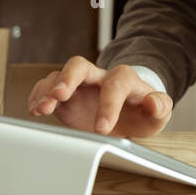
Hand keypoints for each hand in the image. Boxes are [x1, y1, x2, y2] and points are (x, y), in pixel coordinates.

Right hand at [27, 56, 172, 137]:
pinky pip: (47, 87)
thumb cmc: (143, 112)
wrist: (130, 113)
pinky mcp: (65, 96)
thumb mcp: (158, 113)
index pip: (116, 84)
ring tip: (42, 109)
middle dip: (68, 78)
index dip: (108, 104)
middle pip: (80, 65)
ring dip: (48, 90)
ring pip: (60, 75)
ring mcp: (79, 85)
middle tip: (59, 96)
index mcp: (124, 80)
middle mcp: (98, 77)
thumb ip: (160, 107)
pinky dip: (38, 95)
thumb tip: (154, 102)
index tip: (102, 128)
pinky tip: (35, 108)